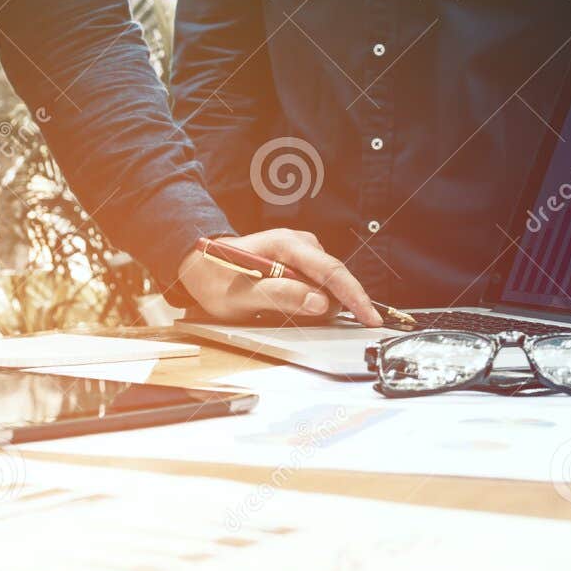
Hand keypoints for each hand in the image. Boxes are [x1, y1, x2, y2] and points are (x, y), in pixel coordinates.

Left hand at [176, 229, 382, 327]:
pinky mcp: (300, 262)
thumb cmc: (215, 279)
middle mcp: (298, 243)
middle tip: (333, 328)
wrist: (200, 265)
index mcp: (285, 245)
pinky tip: (299, 310)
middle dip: (343, 304)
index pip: (330, 270)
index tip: (369, 317)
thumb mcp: (239, 296)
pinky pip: (319, 283)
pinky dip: (317, 300)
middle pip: (335, 276)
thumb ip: (278, 297)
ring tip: (293, 315)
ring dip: (325, 304)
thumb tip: (319, 302)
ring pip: (328, 282)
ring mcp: (301, 251)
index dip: (354, 295)